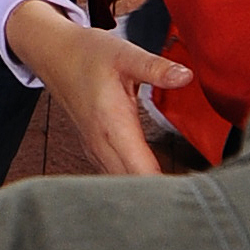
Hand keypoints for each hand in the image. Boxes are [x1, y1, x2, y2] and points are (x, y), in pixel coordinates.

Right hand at [2, 0, 191, 177]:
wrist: (55, 55)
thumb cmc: (87, 55)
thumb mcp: (124, 54)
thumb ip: (156, 68)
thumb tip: (185, 76)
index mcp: (112, 125)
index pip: (142, 172)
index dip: (167, 187)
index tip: (193, 191)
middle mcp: (101, 144)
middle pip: (133, 186)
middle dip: (161, 196)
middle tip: (194, 196)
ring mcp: (95, 150)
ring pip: (122, 185)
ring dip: (146, 191)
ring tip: (176, 193)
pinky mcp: (94, 151)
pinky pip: (114, 177)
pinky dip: (132, 183)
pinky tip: (151, 182)